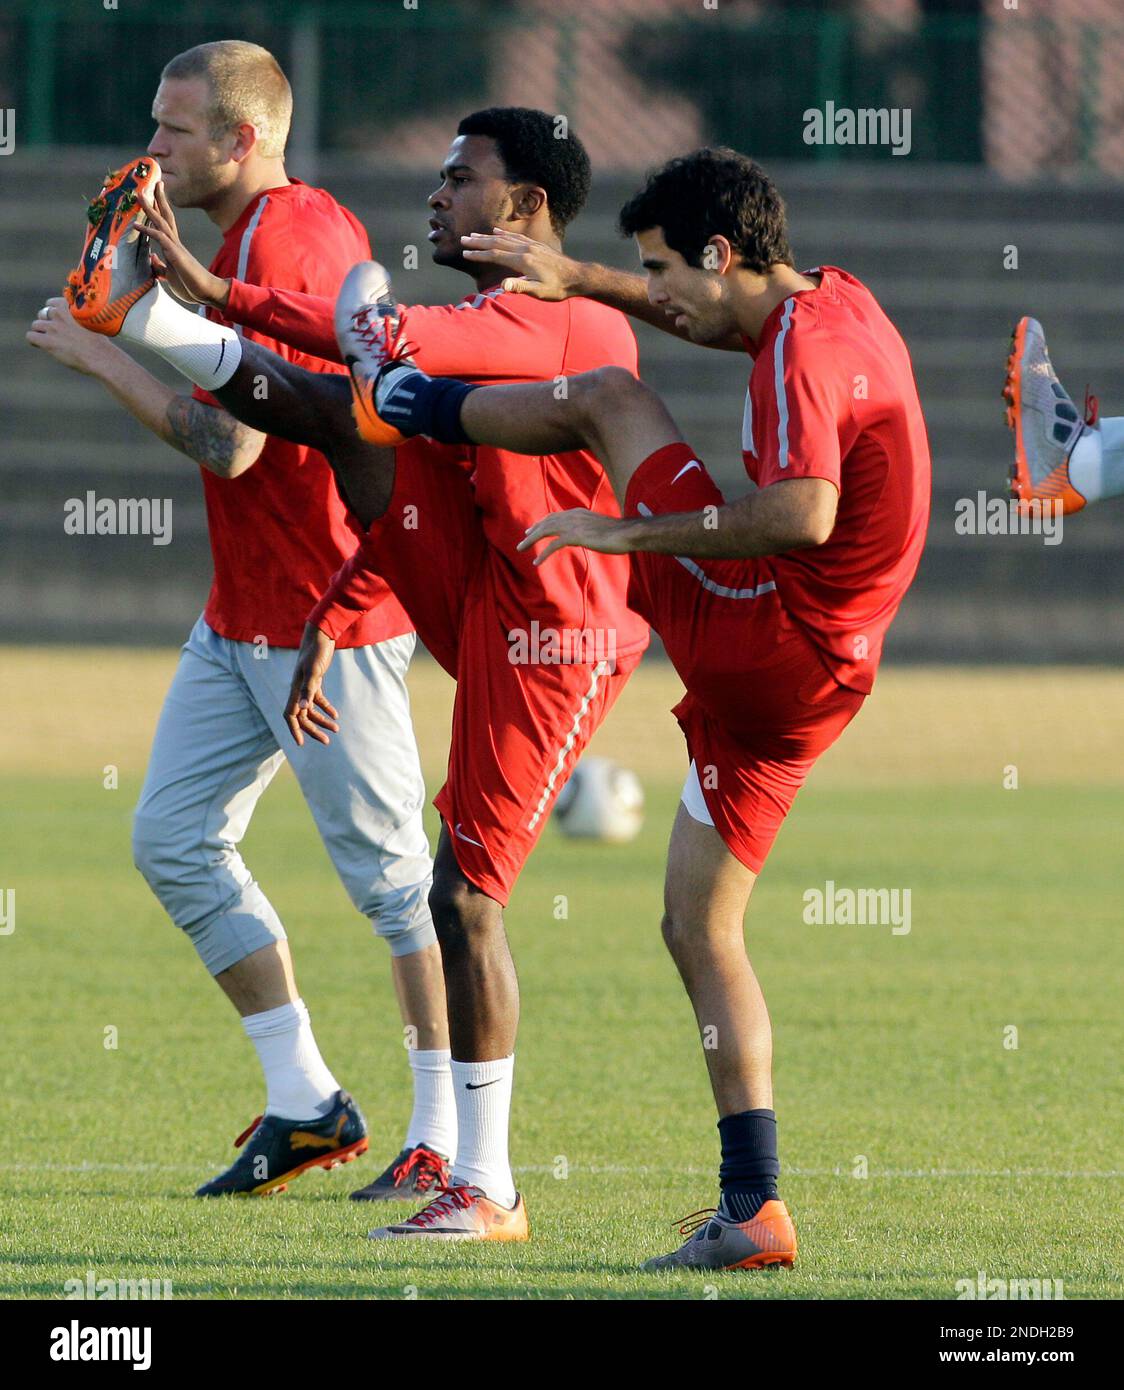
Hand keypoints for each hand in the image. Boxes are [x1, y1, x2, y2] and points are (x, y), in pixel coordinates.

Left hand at [26, 297, 117, 374]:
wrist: (101, 357)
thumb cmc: (101, 344)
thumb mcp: (93, 323)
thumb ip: (79, 318)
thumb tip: (73, 323)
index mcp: (70, 307)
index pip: (52, 303)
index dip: (54, 312)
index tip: (59, 321)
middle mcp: (59, 314)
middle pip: (42, 313)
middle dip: (47, 322)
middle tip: (55, 333)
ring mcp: (53, 327)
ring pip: (35, 325)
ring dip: (40, 332)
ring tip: (49, 341)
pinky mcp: (47, 341)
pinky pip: (30, 336)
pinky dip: (34, 341)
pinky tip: (41, 346)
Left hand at [136, 181, 229, 307]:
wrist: (207, 293)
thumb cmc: (191, 286)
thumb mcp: (170, 275)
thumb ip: (160, 266)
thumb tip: (152, 256)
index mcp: (174, 247)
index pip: (165, 223)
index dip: (157, 209)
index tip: (151, 195)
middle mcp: (175, 243)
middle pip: (165, 216)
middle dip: (157, 199)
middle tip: (150, 183)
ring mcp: (176, 247)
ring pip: (161, 222)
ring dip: (149, 208)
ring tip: (140, 194)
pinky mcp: (175, 254)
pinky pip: (160, 238)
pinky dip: (148, 230)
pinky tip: (137, 224)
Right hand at [284, 624, 339, 746]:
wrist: (320, 637)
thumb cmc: (315, 653)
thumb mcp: (314, 672)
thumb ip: (308, 690)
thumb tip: (303, 709)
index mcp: (295, 690)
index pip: (291, 715)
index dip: (294, 730)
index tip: (301, 743)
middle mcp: (298, 690)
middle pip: (303, 716)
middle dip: (313, 730)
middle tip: (326, 741)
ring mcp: (307, 686)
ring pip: (312, 710)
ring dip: (322, 721)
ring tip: (336, 730)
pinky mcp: (315, 682)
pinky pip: (319, 700)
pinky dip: (327, 709)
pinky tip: (336, 716)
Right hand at [460, 228, 584, 299]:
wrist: (577, 276)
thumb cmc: (558, 288)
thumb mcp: (539, 291)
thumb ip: (520, 287)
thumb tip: (502, 286)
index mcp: (523, 261)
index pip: (496, 255)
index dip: (479, 254)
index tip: (465, 253)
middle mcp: (526, 249)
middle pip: (497, 243)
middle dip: (479, 242)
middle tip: (463, 240)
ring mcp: (531, 246)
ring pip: (505, 238)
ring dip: (488, 237)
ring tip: (474, 235)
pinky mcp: (536, 246)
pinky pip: (516, 237)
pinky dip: (504, 234)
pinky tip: (497, 232)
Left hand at [517, 508, 634, 564]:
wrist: (626, 533)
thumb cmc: (618, 534)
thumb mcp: (600, 527)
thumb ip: (589, 529)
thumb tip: (587, 535)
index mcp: (578, 513)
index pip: (555, 516)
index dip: (543, 522)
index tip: (534, 528)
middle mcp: (573, 516)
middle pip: (547, 522)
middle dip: (533, 531)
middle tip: (523, 540)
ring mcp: (573, 525)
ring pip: (546, 531)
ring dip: (531, 541)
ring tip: (521, 548)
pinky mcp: (575, 536)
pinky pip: (553, 545)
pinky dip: (543, 554)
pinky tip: (536, 562)